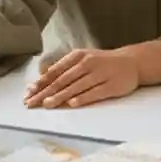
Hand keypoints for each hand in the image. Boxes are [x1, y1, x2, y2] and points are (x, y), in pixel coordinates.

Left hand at [24, 48, 140, 108]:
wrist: (132, 62)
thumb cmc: (102, 62)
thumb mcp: (83, 59)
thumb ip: (65, 68)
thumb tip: (43, 78)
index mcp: (77, 56)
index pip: (55, 71)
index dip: (41, 82)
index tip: (28, 92)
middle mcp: (87, 63)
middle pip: (63, 80)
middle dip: (45, 92)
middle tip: (32, 102)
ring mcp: (100, 74)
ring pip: (77, 86)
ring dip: (60, 96)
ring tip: (47, 104)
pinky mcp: (112, 85)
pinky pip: (95, 92)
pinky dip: (83, 98)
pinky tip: (72, 104)